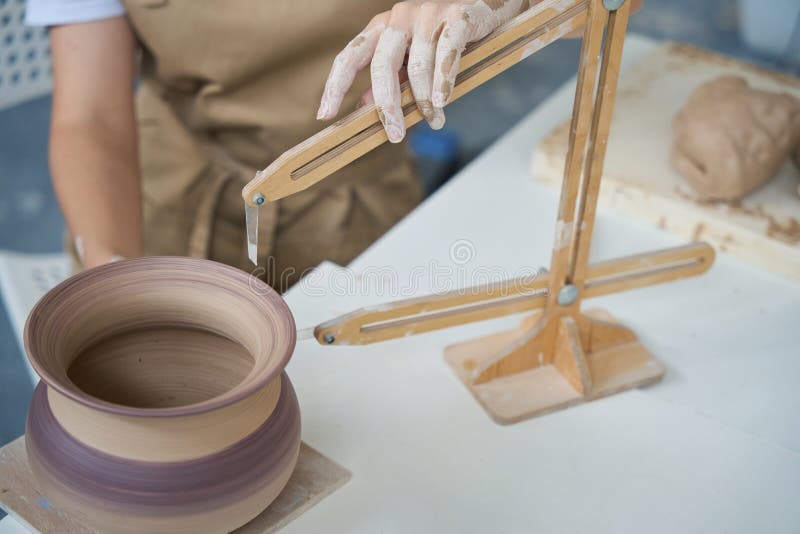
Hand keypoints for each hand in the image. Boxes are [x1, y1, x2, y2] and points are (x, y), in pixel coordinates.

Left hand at [317, 0, 526, 142]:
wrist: (490, 4)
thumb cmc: (446, 35)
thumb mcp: (413, 57)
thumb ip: (391, 80)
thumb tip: (364, 108)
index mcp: (382, 27)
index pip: (350, 57)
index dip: (335, 87)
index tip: (325, 116)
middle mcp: (400, 17)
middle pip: (382, 66)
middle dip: (387, 106)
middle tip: (394, 135)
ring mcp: (428, 14)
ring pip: (418, 67)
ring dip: (425, 101)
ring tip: (434, 121)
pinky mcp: (457, 16)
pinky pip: (446, 55)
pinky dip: (444, 82)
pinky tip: (442, 102)